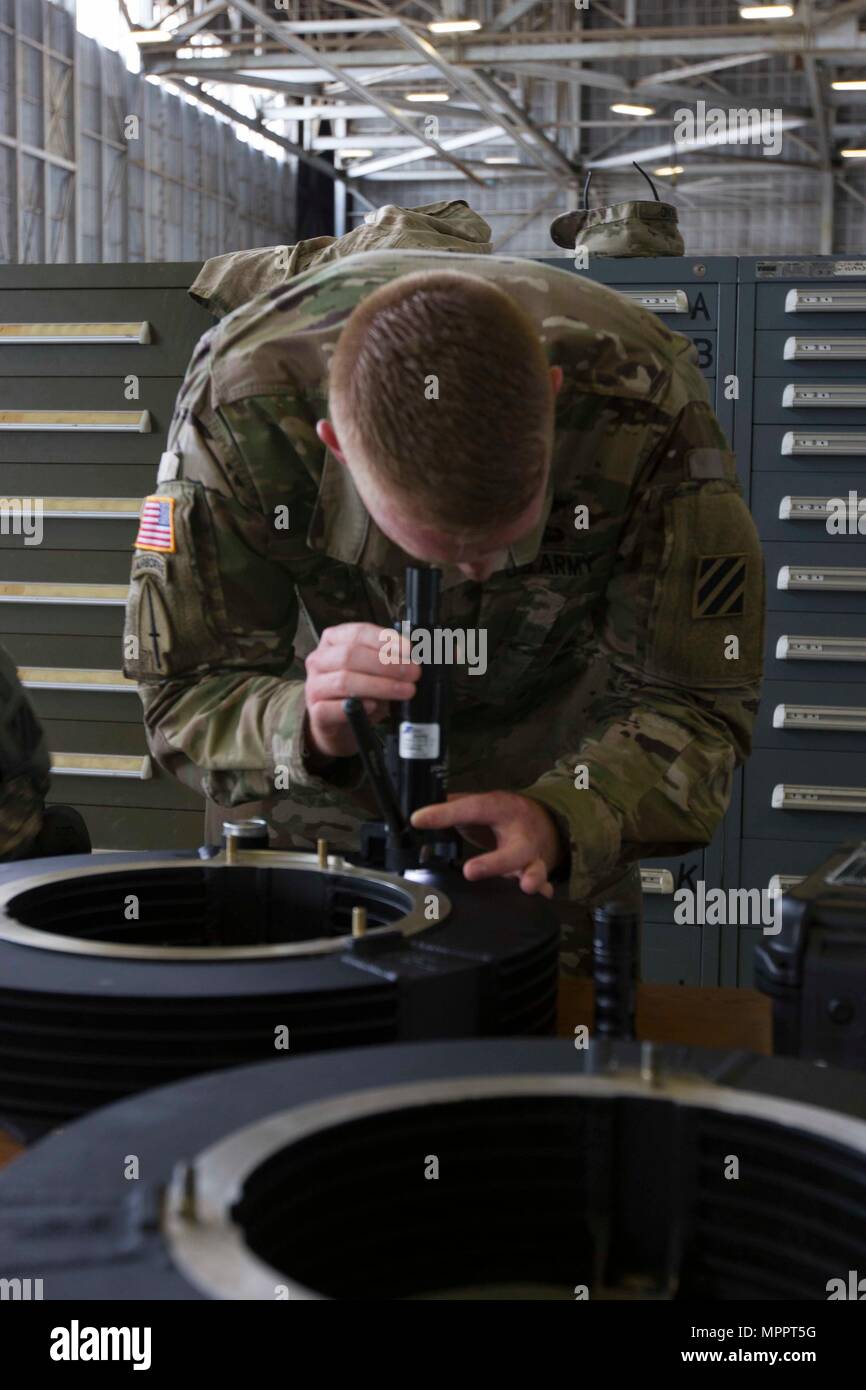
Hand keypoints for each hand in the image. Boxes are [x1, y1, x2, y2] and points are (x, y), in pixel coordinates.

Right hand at [305, 622, 420, 759]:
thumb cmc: (362, 692)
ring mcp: (314, 685)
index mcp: (335, 639)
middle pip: (351, 655)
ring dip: (379, 685)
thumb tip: (448, 650)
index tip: (412, 651)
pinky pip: (334, 707)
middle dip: (387, 664)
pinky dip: (358, 706)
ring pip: (345, 680)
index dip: (387, 641)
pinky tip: (376, 707)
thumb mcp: (382, 671)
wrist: (337, 726)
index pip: (360, 632)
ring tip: (405, 691)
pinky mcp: (316, 712)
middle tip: (414, 673)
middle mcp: (320, 659)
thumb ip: (407, 658)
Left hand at [410, 791, 564, 897]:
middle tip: (470, 871)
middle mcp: (518, 832)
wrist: (544, 820)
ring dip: (531, 877)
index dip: (445, 814)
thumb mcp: (481, 804)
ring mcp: (532, 855)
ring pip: (534, 866)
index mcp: (499, 809)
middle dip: (494, 862)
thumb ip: (453, 807)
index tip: (418, 820)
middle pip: (511, 846)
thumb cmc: (503, 815)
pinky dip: (543, 890)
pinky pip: (544, 882)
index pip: (470, 808)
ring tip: (526, 885)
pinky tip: (541, 895)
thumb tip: (418, 813)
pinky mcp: (538, 871)